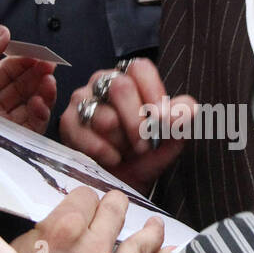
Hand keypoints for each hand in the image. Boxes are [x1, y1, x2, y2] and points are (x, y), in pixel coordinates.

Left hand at [0, 26, 56, 133]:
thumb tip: (2, 33)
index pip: (5, 70)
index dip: (22, 60)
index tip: (36, 53)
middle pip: (21, 85)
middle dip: (37, 73)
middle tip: (49, 65)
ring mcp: (4, 123)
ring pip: (31, 103)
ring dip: (42, 90)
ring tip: (48, 81)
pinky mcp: (13, 141)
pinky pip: (33, 124)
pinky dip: (41, 112)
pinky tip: (41, 101)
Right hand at [59, 58, 195, 192]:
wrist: (122, 183)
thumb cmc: (145, 155)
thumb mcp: (170, 139)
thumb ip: (180, 121)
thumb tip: (186, 111)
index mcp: (130, 78)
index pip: (139, 68)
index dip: (153, 91)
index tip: (163, 119)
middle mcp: (103, 83)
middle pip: (120, 87)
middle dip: (137, 123)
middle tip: (145, 145)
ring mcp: (81, 100)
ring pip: (104, 116)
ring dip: (121, 142)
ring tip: (126, 151)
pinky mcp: (67, 122)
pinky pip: (88, 137)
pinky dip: (106, 153)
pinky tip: (113, 159)